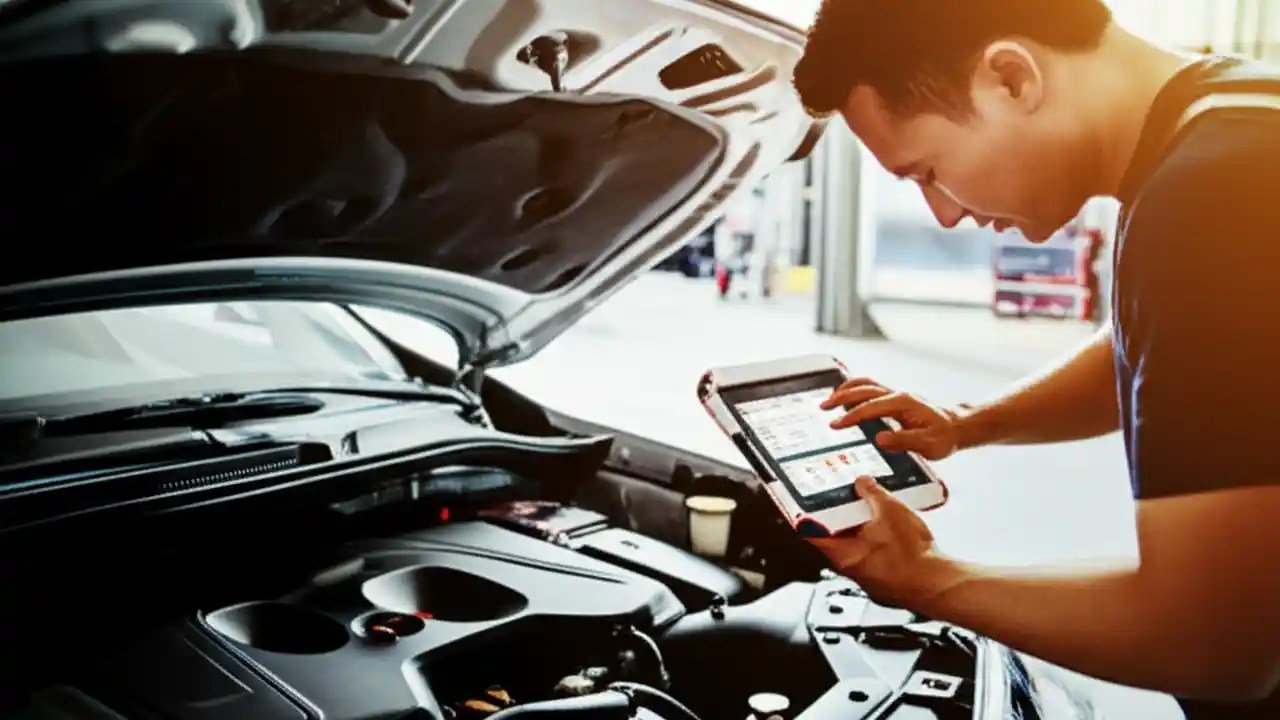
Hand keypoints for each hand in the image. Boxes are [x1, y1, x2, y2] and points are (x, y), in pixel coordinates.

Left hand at [811, 477, 964, 611]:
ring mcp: (867, 575)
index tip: (800, 501)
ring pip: (855, 546)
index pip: (810, 530)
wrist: (936, 584)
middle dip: (840, 516)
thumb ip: (872, 493)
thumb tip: (863, 484)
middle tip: (845, 497)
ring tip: (873, 510)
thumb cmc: (911, 557)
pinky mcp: (884, 578)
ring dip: (861, 528)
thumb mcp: (889, 511)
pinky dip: (877, 540)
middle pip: (834, 536)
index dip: (804, 513)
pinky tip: (892, 529)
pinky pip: (874, 555)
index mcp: (840, 552)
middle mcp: (850, 567)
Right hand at [820, 378, 969, 460]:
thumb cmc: (943, 436)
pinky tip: (845, 398)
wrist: (955, 426)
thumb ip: (903, 441)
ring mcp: (895, 394)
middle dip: (841, 397)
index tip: (836, 424)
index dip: (852, 416)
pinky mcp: (893, 398)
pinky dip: (854, 390)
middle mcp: (897, 395)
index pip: (870, 408)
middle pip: (863, 389)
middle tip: (824, 407)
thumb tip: (879, 439)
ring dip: (845, 389)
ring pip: (865, 384)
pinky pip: (870, 388)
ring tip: (829, 399)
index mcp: (903, 404)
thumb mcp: (928, 444)